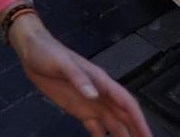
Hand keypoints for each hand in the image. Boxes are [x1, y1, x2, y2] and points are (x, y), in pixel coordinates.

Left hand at [12, 14, 151, 134]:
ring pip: (112, 123)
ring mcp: (90, 102)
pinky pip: (95, 126)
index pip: (126, 102)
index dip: (138, 119)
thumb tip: (94, 95)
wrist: (31, 50)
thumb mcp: (62, 63)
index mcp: (101, 81)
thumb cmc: (48, 52)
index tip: (148, 135)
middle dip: (136, 131)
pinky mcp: (78, 109)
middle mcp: (100, 94)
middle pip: (124, 116)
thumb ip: (78, 78)